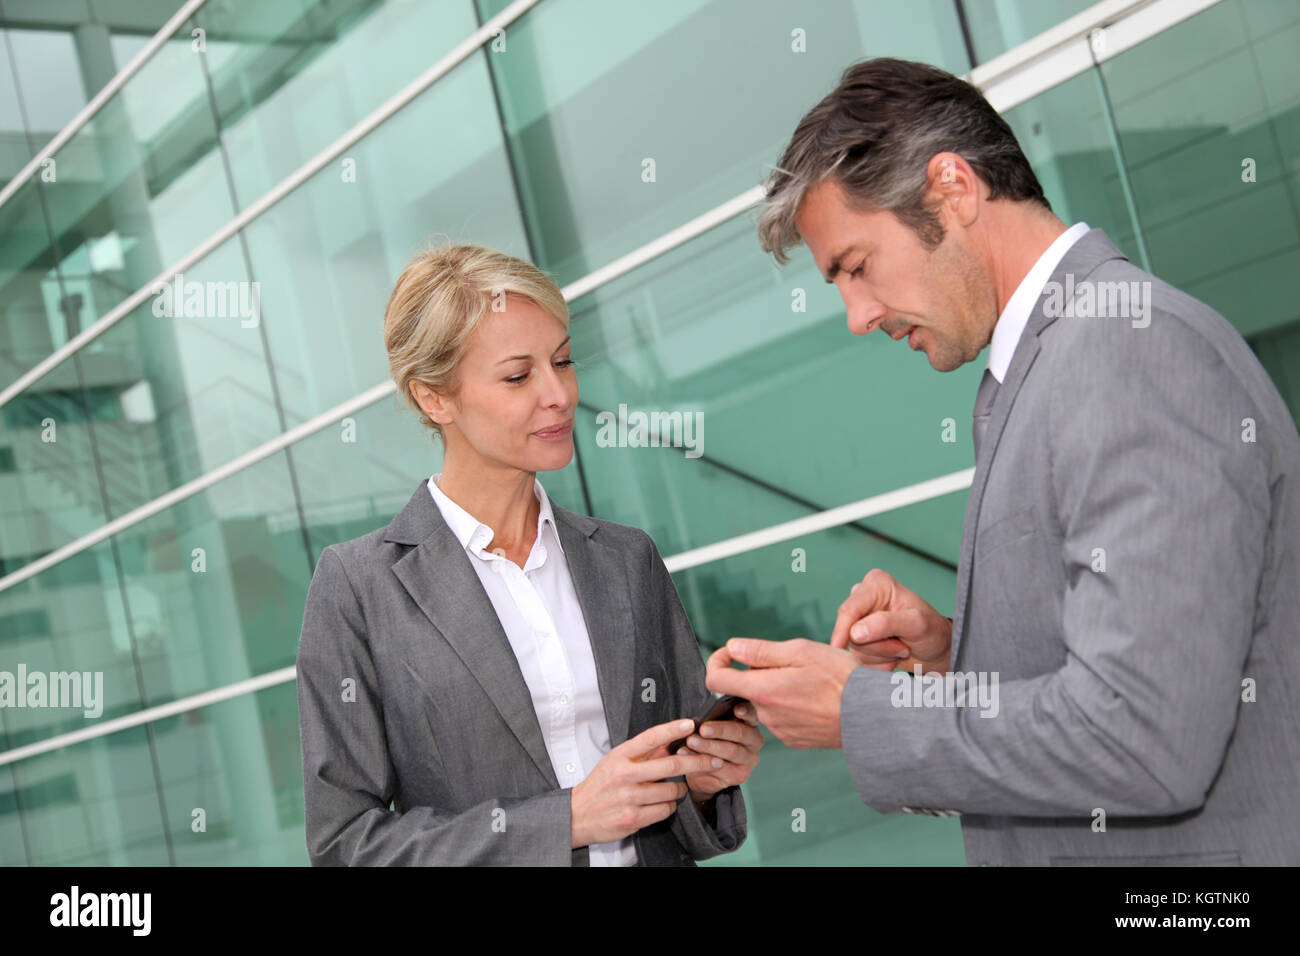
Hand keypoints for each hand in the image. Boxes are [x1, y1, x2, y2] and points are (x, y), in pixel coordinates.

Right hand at [570, 718, 717, 847]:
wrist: (578, 815)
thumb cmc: (600, 785)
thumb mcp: (616, 761)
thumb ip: (643, 752)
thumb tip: (670, 739)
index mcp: (622, 755)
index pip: (651, 738)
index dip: (673, 729)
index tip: (691, 723)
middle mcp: (626, 774)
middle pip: (672, 764)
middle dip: (698, 761)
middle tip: (714, 760)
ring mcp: (630, 797)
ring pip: (672, 790)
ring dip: (679, 789)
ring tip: (673, 789)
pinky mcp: (634, 817)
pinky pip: (666, 809)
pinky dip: (669, 806)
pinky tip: (660, 803)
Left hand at [676, 703, 763, 800]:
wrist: (704, 769)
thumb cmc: (709, 740)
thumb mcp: (712, 726)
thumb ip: (712, 720)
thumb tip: (698, 718)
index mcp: (750, 723)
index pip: (752, 715)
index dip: (745, 711)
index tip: (736, 709)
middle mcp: (754, 741)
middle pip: (741, 733)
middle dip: (720, 730)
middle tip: (703, 729)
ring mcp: (748, 760)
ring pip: (731, 751)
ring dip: (710, 746)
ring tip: (692, 742)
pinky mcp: (739, 776)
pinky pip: (721, 768)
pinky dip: (703, 761)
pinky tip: (689, 756)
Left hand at [704, 638, 860, 748]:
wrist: (872, 717)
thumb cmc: (841, 679)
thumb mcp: (802, 651)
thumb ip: (761, 651)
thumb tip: (732, 648)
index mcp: (763, 691)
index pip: (715, 680)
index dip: (717, 661)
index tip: (730, 653)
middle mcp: (767, 715)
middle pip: (745, 689)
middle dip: (758, 672)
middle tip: (789, 662)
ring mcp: (781, 731)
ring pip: (765, 703)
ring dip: (776, 689)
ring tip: (808, 680)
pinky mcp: (795, 740)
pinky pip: (781, 718)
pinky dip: (789, 705)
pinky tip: (813, 698)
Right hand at [829, 569, 951, 674]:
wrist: (937, 649)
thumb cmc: (932, 631)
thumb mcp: (916, 624)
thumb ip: (886, 624)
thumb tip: (855, 632)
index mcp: (876, 584)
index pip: (850, 609)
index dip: (842, 630)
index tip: (838, 648)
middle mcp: (863, 598)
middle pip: (849, 631)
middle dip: (877, 646)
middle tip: (902, 647)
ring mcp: (860, 618)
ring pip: (853, 647)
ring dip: (879, 656)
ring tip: (900, 649)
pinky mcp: (859, 636)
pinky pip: (856, 656)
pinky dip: (876, 663)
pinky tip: (892, 656)